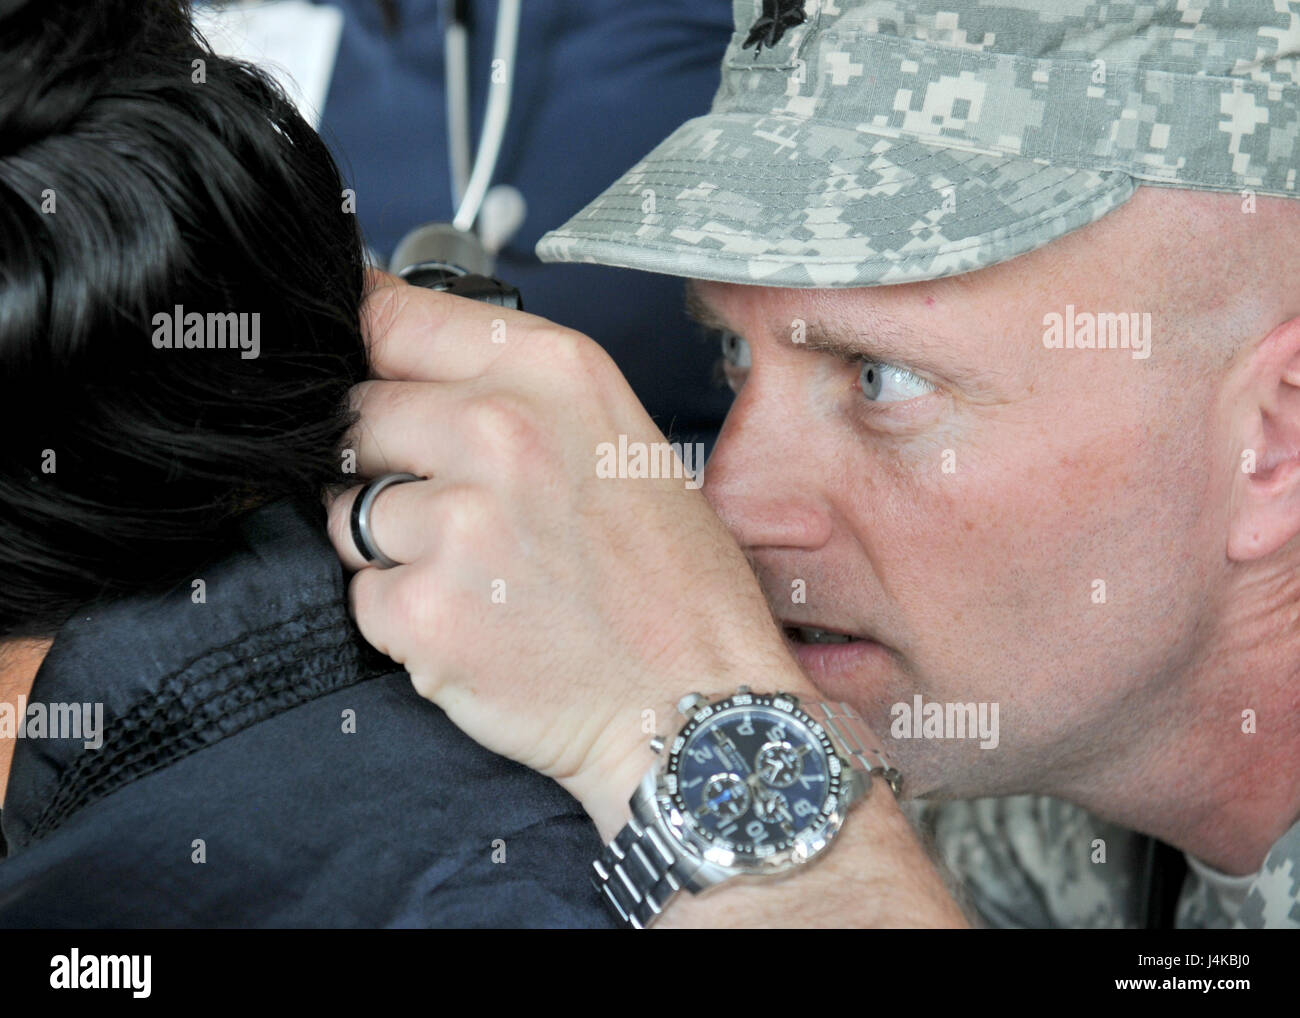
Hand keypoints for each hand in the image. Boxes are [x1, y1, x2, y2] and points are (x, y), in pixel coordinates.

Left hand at [325, 273, 816, 837]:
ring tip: (480, 578)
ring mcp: (459, 523)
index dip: (357, 348)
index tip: (349, 368)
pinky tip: (476, 626)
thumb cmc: (671, 582)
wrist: (698, 703)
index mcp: (553, 372)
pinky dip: (404, 618)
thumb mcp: (618, 438)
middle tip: (459, 513)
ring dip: (392, 547)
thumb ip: (511, 388)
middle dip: (383, 463)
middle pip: (357, 415)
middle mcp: (500, 431)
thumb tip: (395, 357)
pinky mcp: (425, 611)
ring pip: (348, 510)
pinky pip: (363, 596)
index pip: (389, 315)